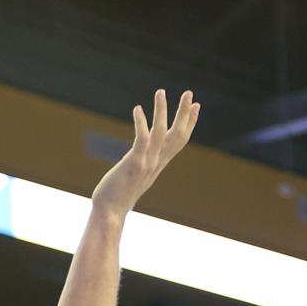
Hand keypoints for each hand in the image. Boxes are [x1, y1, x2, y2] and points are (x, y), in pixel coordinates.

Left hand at [89, 89, 200, 215]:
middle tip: (189, 92)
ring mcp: (147, 163)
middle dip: (184, 113)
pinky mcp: (135, 164)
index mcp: (159, 164)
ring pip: (161, 133)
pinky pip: (142, 139)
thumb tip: (140, 159)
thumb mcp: (135, 178)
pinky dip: (141, 123)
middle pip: (178, 134)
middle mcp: (157, 163)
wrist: (110, 213)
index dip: (190, 123)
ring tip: (160, 92)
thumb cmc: (116, 197)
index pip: (180, 141)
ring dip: (162, 111)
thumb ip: (142, 165)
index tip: (196, 105)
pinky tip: (137, 109)